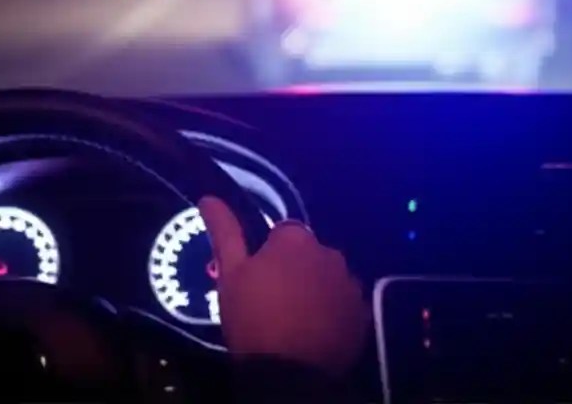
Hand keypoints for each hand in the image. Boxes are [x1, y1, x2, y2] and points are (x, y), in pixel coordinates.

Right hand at [199, 196, 367, 375]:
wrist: (289, 374)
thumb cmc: (254, 318)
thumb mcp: (230, 274)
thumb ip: (225, 232)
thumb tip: (210, 197)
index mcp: (296, 239)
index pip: (282, 233)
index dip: (267, 254)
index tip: (257, 277)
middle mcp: (330, 253)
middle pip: (308, 254)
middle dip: (294, 268)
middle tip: (273, 298)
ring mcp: (350, 284)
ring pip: (327, 277)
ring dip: (315, 287)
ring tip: (295, 316)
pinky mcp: (361, 314)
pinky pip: (344, 302)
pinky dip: (332, 310)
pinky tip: (315, 329)